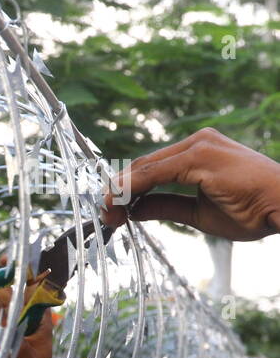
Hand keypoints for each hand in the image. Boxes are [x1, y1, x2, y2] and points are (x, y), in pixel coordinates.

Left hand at [101, 127, 279, 240]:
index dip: (124, 190)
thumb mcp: (198, 213)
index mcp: (199, 151)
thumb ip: (165, 207)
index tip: (108, 211)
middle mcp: (198, 141)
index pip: (150, 169)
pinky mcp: (201, 155)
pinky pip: (155, 172)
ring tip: (106, 212)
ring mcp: (199, 145)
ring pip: (145, 168)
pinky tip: (118, 202)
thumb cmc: (254, 211)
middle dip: (116, 191)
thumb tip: (133, 210)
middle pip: (142, 165)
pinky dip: (132, 187)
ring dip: (119, 191)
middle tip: (103, 215)